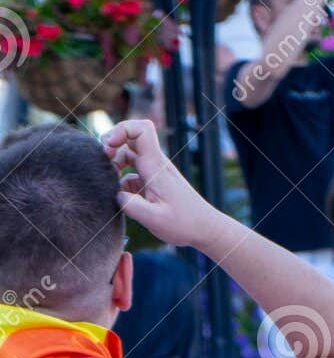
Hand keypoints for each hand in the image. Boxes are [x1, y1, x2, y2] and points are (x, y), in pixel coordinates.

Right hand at [103, 120, 219, 250]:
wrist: (205, 228)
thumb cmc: (184, 224)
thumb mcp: (154, 220)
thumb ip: (131, 206)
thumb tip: (116, 195)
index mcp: (156, 166)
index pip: (141, 129)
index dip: (121, 130)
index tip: (108, 146)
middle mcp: (155, 164)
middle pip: (130, 137)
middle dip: (112, 145)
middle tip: (103, 164)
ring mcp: (154, 173)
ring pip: (128, 155)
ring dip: (115, 163)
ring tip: (108, 181)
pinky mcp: (153, 184)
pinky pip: (132, 174)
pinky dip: (122, 180)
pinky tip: (122, 197)